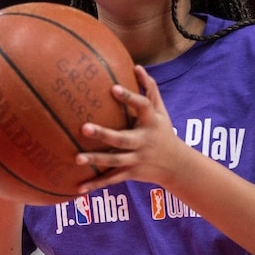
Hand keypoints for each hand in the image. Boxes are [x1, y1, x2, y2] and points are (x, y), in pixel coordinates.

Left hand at [72, 65, 187, 193]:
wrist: (177, 166)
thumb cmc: (163, 131)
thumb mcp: (161, 111)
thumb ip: (150, 89)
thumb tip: (137, 66)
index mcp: (150, 123)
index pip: (141, 107)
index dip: (129, 98)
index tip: (113, 88)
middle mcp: (143, 142)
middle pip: (122, 139)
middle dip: (104, 134)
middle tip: (83, 128)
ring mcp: (137, 159)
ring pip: (114, 161)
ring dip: (96, 160)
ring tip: (76, 158)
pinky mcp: (131, 173)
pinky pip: (111, 180)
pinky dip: (95, 185)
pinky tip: (77, 188)